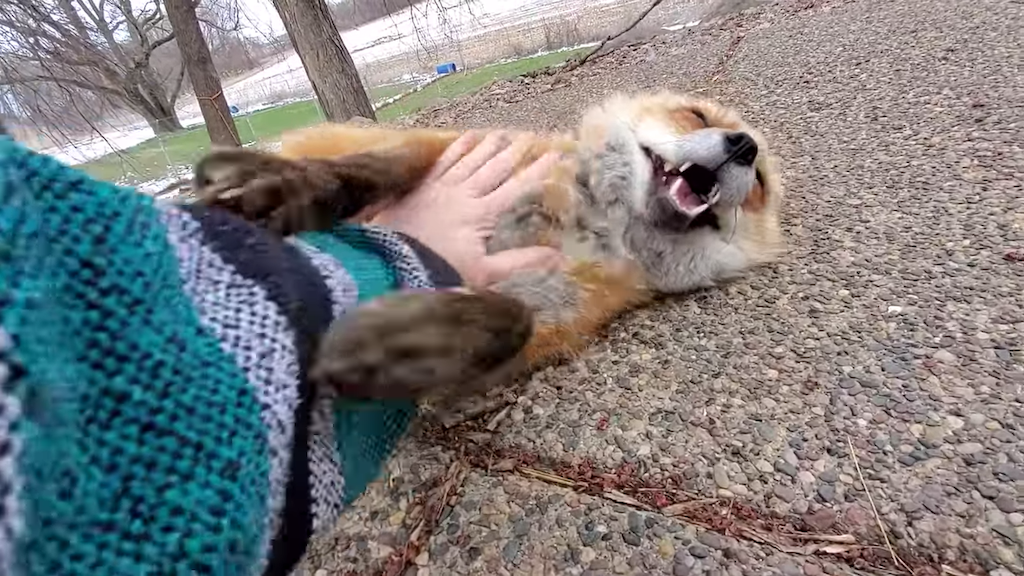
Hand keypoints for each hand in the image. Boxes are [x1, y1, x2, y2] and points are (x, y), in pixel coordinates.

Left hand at [371, 131, 563, 287]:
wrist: (393, 266)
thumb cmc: (442, 272)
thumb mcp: (486, 272)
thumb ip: (522, 261)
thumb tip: (559, 257)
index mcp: (482, 214)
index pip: (517, 187)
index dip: (538, 170)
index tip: (555, 154)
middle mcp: (464, 194)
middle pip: (495, 167)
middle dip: (515, 151)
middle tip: (531, 136)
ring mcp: (442, 188)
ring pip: (471, 159)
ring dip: (488, 146)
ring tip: (502, 133)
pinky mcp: (422, 187)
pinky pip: (443, 161)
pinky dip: (457, 148)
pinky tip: (466, 138)